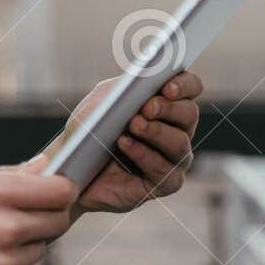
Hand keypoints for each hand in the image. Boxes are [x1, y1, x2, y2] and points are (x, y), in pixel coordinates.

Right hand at [0, 165, 78, 264]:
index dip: (60, 191)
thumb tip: (42, 168)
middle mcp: (4, 230)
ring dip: (19, 248)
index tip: (54, 195)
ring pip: (36, 253)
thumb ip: (6, 177)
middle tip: (13, 220)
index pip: (60, 192)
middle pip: (58, 223)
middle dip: (43, 219)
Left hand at [57, 70, 202, 214]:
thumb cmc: (92, 129)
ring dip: (156, 131)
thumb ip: (122, 89)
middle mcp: (177, 130)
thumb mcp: (102, 101)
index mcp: (167, 103)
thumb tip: (140, 81)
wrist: (73, 168)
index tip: (167, 86)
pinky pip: (162, 169)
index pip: (191, 87)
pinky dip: (142, 153)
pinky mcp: (164, 183)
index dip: (184, 84)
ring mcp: (174, 158)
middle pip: (189, 113)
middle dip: (168, 108)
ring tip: (134, 124)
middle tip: (147, 107)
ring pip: (179, 142)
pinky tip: (124, 143)